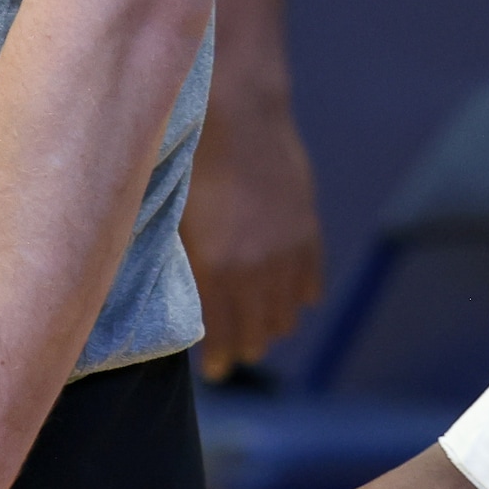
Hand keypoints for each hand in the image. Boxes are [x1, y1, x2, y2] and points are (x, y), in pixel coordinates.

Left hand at [181, 79, 326, 367]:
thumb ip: (188, 264)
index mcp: (217, 270)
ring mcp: (287, 253)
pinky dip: (300, 296)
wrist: (238, 116)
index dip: (220, 360)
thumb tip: (186, 297)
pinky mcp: (308, 233)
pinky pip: (310, 284)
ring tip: (264, 330)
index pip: (223, 335)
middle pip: (259, 334)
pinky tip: (292, 299)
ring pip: (288, 316)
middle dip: (246, 349)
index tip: (217, 371)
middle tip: (237, 355)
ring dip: (275, 327)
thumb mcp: (179, 219)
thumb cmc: (192, 163)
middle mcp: (255, 270)